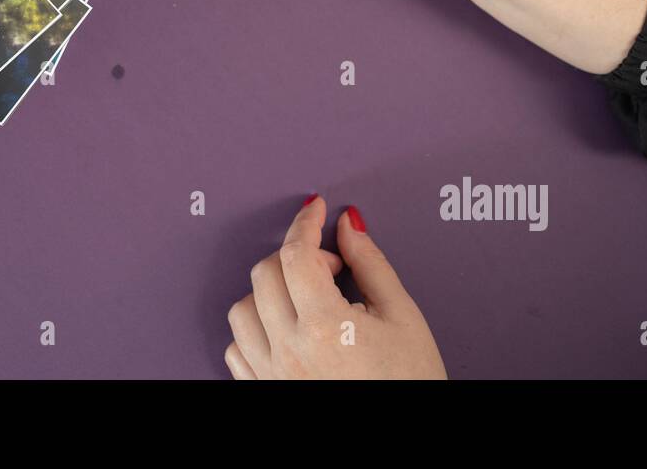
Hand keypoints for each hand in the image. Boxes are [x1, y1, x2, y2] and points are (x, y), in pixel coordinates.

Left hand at [225, 196, 446, 379]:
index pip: (296, 254)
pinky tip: (285, 327)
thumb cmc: (410, 383)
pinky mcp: (264, 391)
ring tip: (307, 300)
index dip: (305, 222)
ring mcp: (273, 375)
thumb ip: (370, 263)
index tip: (314, 209)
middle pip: (264, 274)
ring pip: (242, 309)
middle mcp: (291, 352)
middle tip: (329, 266)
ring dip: (270, 292)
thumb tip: (348, 225)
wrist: (407, 436)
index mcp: (326, 327)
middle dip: (295, 257)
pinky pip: (236, 348)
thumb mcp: (402, 315)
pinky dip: (255, 329)